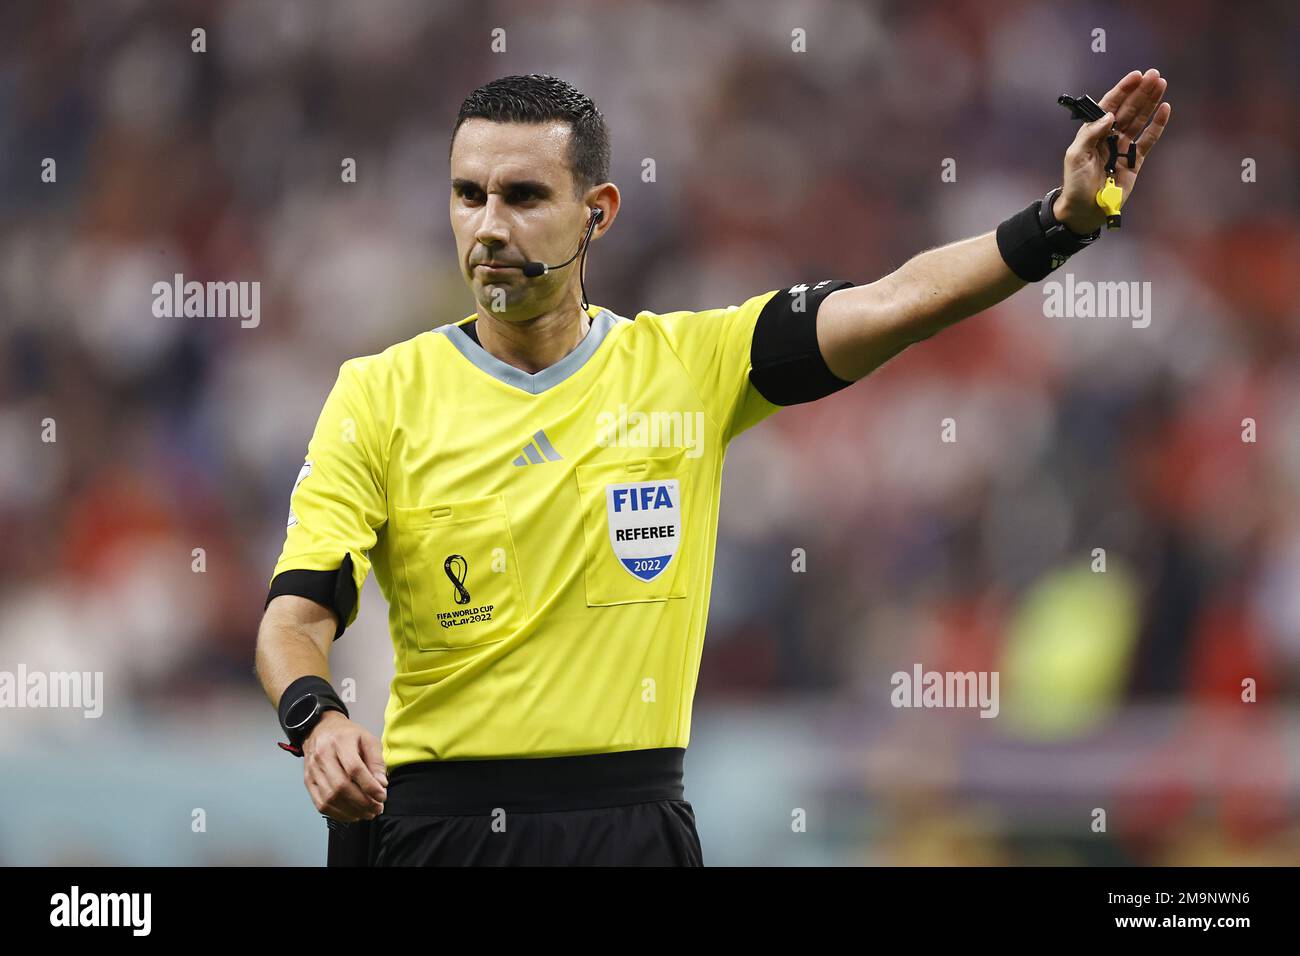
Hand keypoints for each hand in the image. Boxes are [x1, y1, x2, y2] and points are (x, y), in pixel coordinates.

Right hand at [302, 710, 387, 821]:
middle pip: (341, 786)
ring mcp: (312, 771)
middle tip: (377, 808)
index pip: (354, 768)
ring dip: (352, 811)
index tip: (382, 796)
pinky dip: (338, 814)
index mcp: (340, 742)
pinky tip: (353, 814)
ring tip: (368, 813)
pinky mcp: (308, 782)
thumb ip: (376, 761)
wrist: (320, 729)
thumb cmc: (348, 735)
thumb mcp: (368, 739)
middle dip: (362, 802)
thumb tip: (381, 784)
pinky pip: (321, 804)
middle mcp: (322, 756)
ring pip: (330, 798)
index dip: (369, 786)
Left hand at [1055, 68, 1172, 233]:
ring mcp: (1123, 147)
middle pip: (1128, 109)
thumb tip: (1109, 115)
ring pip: (1139, 120)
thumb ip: (1090, 134)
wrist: (1084, 210)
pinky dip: (1157, 125)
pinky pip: (1148, 140)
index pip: (1109, 105)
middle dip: (1141, 91)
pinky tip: (1165, 109)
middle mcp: (1109, 136)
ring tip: (1161, 84)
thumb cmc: (1075, 184)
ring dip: (1150, 102)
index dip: (1122, 90)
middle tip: (1155, 75)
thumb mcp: (1076, 157)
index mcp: (1093, 133)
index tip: (1136, 76)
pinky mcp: (1135, 161)